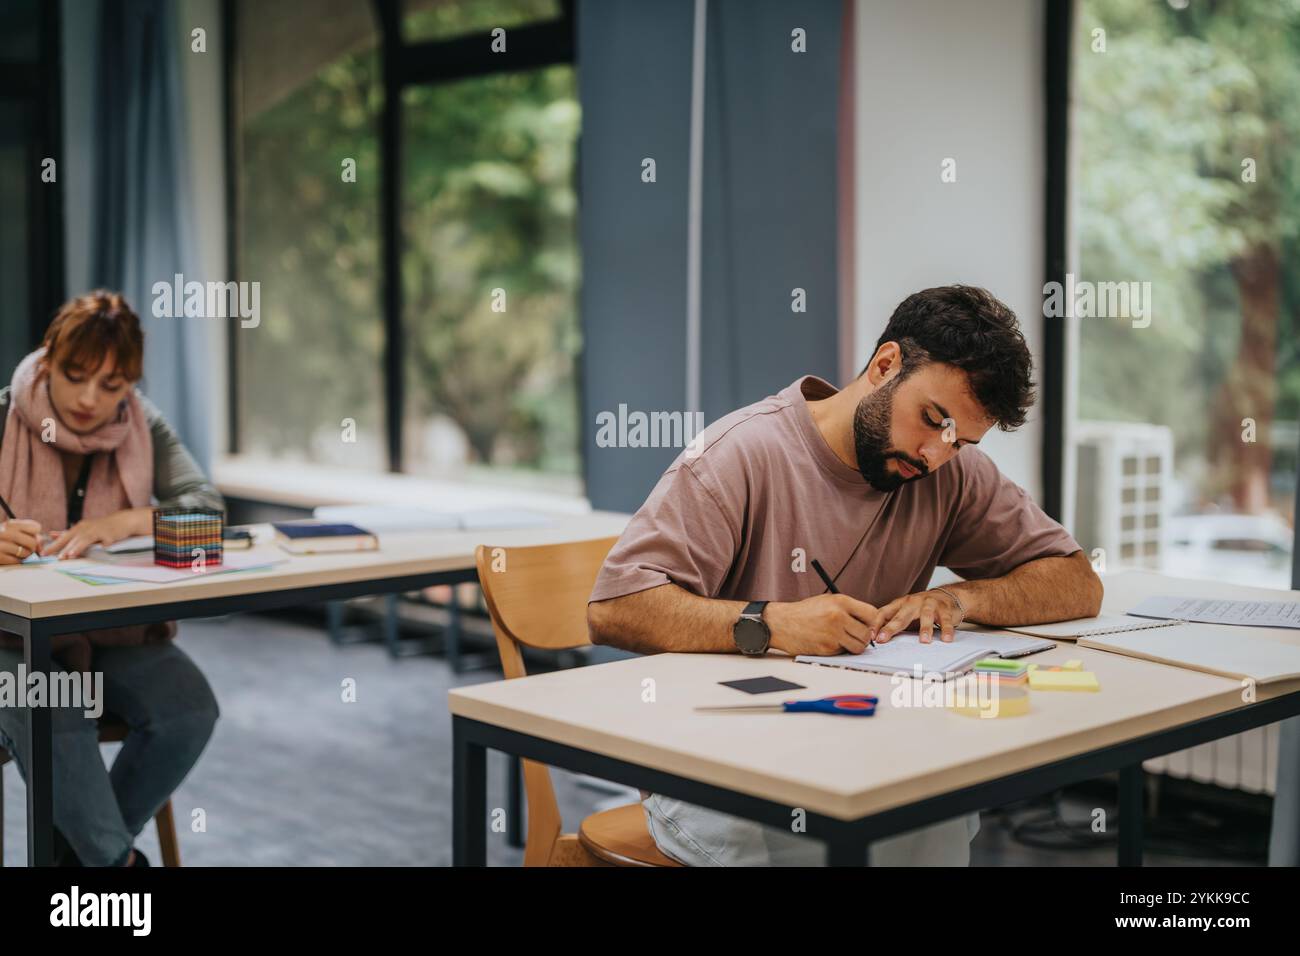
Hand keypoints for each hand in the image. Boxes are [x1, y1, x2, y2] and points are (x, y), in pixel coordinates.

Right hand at [0, 519, 43, 565]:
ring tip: (16, 552)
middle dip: (32, 547)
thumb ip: (29, 534)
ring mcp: (0, 545)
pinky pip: (17, 561)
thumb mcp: (13, 531)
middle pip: (33, 542)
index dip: (35, 534)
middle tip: (24, 548)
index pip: (36, 527)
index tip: (29, 536)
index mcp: (11, 524)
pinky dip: (16, 561)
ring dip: (24, 555)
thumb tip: (40, 544)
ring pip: (26, 553)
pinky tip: (9, 557)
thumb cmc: (2, 538)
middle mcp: (5, 532)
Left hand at [41, 513, 131, 559]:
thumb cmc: (101, 526)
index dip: (53, 545)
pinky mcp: (110, 534)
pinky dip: (104, 544)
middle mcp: (86, 528)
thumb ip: (68, 533)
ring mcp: (98, 530)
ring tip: (70, 555)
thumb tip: (52, 534)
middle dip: (62, 547)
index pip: (63, 537)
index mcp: (79, 527)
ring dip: (78, 547)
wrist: (122, 521)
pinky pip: (106, 540)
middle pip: (72, 538)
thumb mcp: (84, 528)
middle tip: (53, 556)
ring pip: (86, 539)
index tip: (42, 554)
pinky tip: (102, 548)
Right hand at [766, 594, 881, 655]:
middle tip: (856, 635)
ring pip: (858, 647)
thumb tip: (869, 623)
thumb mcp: (827, 600)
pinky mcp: (826, 648)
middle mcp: (838, 617)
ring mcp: (832, 634)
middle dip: (864, 637)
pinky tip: (829, 642)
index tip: (870, 626)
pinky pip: (843, 652)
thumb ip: (848, 609)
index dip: (874, 623)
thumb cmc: (804, 612)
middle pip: (867, 633)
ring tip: (845, 640)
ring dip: (854, 646)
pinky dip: (839, 649)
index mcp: (840, 602)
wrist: (781, 623)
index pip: (872, 614)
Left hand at [875, 589, 962, 643]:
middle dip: (891, 628)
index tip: (872, 636)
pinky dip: (947, 629)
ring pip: (926, 615)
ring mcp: (929, 603)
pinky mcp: (944, 608)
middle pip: (901, 615)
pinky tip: (946, 639)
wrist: (947, 596)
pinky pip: (946, 619)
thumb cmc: (922, 608)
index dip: (876, 624)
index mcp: (900, 604)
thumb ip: (894, 623)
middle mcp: (913, 602)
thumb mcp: (905, 613)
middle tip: (883, 639)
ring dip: (925, 628)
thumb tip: (878, 639)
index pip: (884, 612)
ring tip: (924, 641)